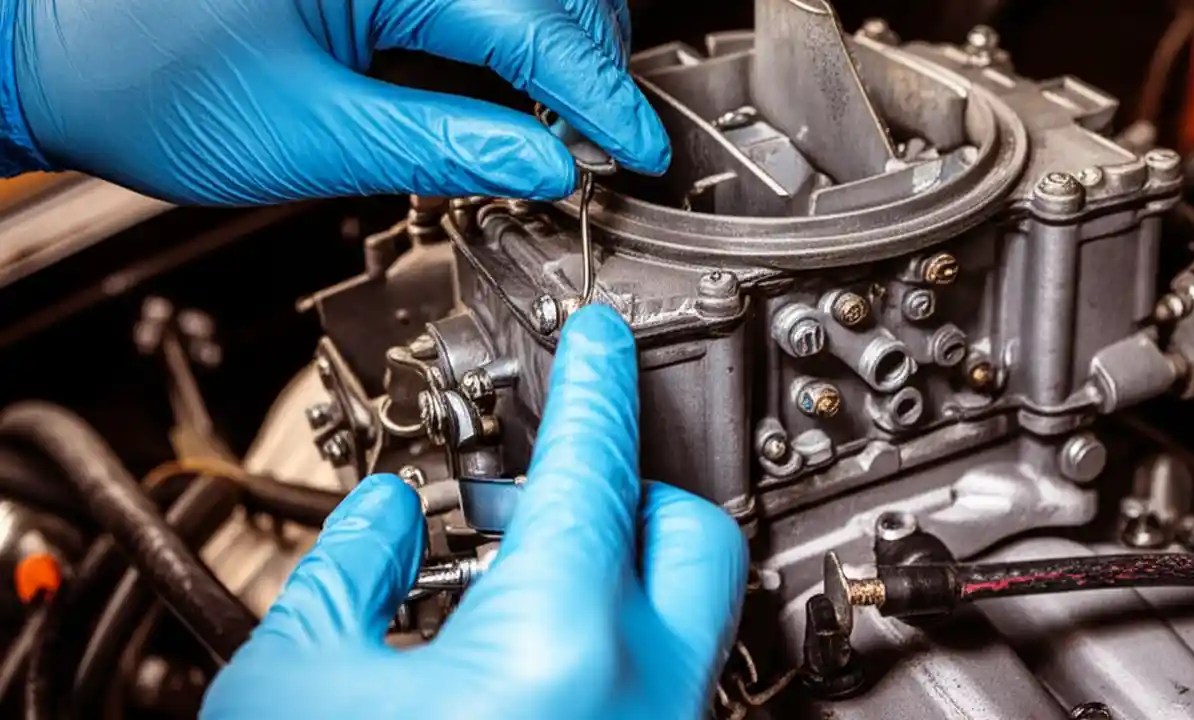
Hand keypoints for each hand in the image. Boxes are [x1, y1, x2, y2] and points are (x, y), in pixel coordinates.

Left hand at [9, 0, 668, 203]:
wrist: (44, 47)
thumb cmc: (135, 81)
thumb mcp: (309, 136)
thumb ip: (445, 147)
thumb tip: (546, 165)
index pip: (533, 23)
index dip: (599, 95)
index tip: (637, 147)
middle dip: (592, 60)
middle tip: (608, 137)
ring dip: (561, 36)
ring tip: (574, 113)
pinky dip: (510, 24)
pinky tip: (518, 71)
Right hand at [200, 306, 748, 718]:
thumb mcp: (294, 683)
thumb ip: (346, 570)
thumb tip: (381, 515)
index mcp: (562, 644)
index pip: (597, 462)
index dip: (595, 380)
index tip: (600, 338)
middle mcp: (643, 698)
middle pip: (690, 528)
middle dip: (628, 475)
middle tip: (555, 462)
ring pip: (683, 609)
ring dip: (611, 560)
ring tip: (510, 563)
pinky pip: (653, 677)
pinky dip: (606, 635)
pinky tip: (518, 647)